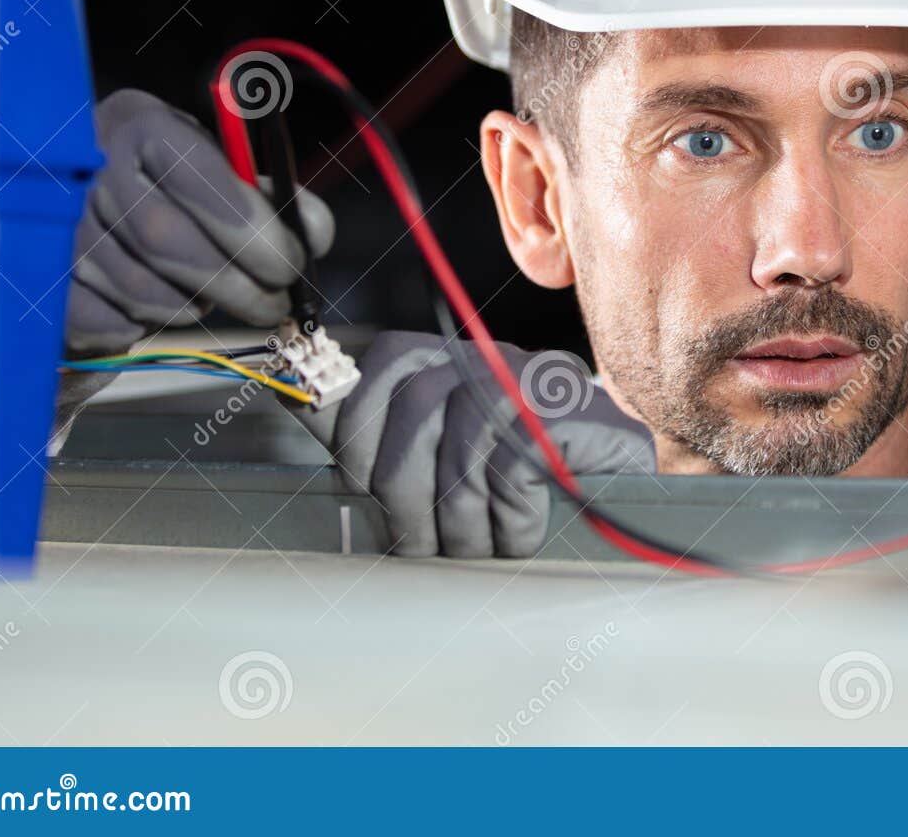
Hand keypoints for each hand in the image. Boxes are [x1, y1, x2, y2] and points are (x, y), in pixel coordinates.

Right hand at [65, 88, 334, 356]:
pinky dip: (150, 324)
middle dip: (236, 283)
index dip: (250, 225)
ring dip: (194, 304)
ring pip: (140, 288)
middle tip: (276, 304)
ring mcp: (54, 225)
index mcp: (139, 123)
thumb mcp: (224, 173)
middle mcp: (87, 167)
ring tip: (211, 294)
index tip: (293, 263)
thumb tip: (313, 233)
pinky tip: (162, 304)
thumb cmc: (177, 192)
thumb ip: (274, 197)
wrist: (92, 219)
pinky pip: (110, 321)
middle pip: (165, 238)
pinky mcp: (43, 279)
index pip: (195, 171)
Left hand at [292, 332, 654, 557]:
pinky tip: (522, 530)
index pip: (372, 373)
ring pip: (462, 451)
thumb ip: (369, 431)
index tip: (360, 489)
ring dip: (463, 524)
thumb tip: (287, 389)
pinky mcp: (575, 413)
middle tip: (423, 546)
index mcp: (438, 361)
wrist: (619, 496)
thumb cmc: (514, 492)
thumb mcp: (432, 462)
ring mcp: (532, 381)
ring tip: (477, 549)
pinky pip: (515, 466)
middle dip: (408, 500)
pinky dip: (513, 518)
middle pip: (413, 415)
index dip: (355, 434)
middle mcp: (482, 357)